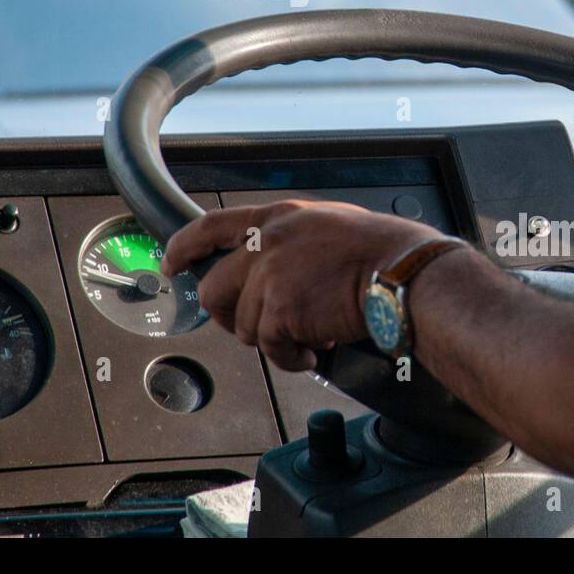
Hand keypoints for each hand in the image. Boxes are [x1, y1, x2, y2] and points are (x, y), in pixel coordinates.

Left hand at [161, 199, 438, 370]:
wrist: (401, 272)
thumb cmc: (378, 251)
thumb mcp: (324, 224)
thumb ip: (288, 239)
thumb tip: (271, 267)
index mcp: (277, 216)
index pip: (212, 226)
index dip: (184, 246)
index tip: (172, 263)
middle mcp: (266, 243)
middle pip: (214, 288)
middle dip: (230, 317)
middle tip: (258, 328)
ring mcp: (270, 277)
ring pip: (245, 326)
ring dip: (276, 340)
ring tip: (309, 334)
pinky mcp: (281, 311)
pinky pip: (271, 348)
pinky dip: (292, 356)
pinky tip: (316, 346)